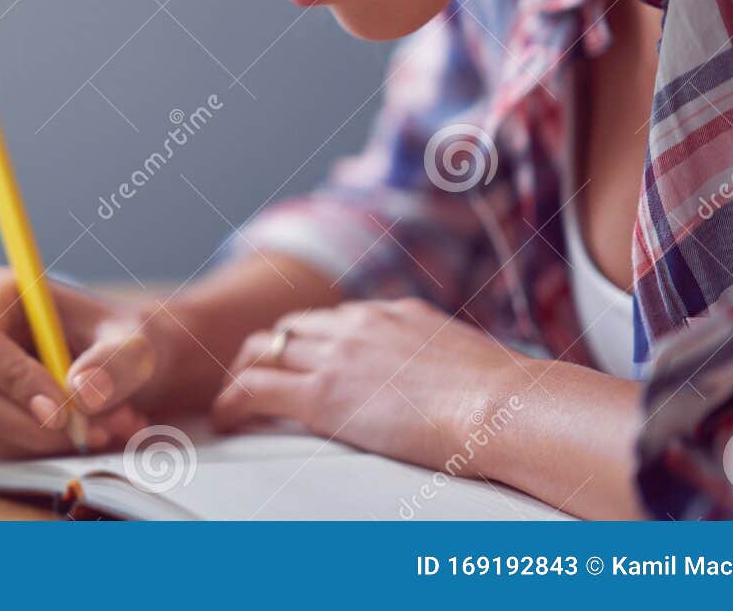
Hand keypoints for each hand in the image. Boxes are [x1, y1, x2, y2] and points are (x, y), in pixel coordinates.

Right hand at [0, 267, 193, 458]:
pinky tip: (88, 436)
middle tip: (97, 432)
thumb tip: (82, 393)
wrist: (125, 372)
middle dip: (37, 425)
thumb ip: (115, 362)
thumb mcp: (135, 343)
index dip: (10, 376)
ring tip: (109, 427)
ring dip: (50, 443)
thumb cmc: (121, 343)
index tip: (59, 411)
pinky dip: (47, 454)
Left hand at [210, 298, 521, 473]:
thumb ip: (440, 360)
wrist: (504, 406)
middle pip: (290, 327)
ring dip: (244, 373)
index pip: (332, 318)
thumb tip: (451, 380)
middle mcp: (358, 324)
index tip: (301, 360)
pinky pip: (256, 389)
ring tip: (232, 399)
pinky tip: (226, 419)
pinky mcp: (322, 393)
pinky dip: (233, 402)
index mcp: (393, 313)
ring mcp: (337, 355)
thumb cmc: (507, 399)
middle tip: (255, 378)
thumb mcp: (469, 360)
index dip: (309, 341)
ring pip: (265, 350)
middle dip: (268, 351)